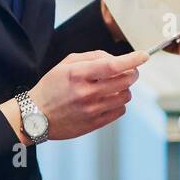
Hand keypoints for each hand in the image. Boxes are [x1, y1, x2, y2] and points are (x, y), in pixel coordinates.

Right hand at [28, 49, 150, 140]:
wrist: (36, 116)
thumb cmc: (51, 87)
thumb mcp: (65, 64)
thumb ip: (92, 57)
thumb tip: (115, 59)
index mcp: (78, 75)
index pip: (112, 66)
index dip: (132, 59)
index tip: (143, 56)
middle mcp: (86, 93)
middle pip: (125, 81)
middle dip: (132, 73)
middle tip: (129, 71)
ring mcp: (92, 110)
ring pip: (125, 96)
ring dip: (125, 88)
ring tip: (113, 86)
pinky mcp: (95, 123)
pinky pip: (120, 110)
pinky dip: (119, 103)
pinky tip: (108, 99)